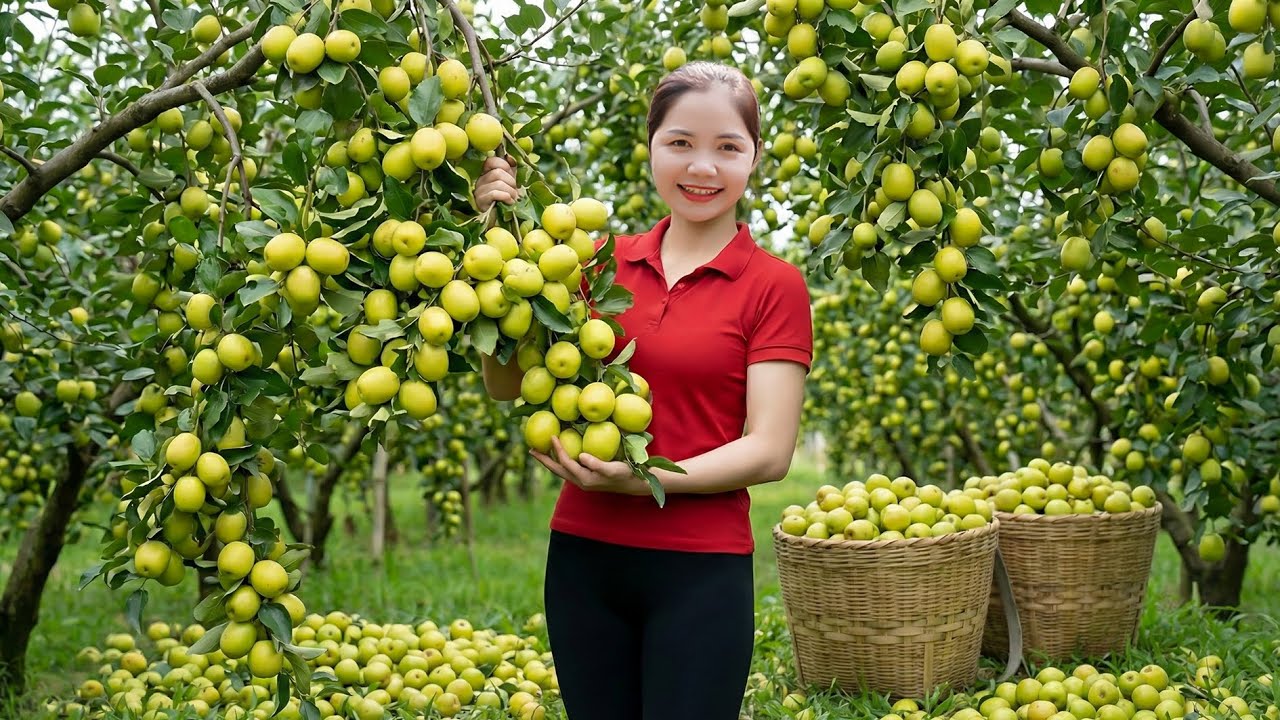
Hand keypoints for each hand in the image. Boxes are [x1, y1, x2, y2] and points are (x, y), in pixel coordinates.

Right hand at [475, 156, 519, 211]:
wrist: (501, 219)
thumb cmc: (506, 199)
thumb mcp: (510, 182)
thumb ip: (511, 169)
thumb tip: (510, 158)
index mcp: (486, 173)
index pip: (491, 161)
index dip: (505, 166)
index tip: (512, 176)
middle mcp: (480, 180)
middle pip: (497, 173)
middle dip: (511, 182)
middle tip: (515, 191)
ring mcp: (479, 191)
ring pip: (498, 183)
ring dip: (510, 191)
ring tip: (513, 198)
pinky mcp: (480, 201)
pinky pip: (494, 193)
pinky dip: (505, 197)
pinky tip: (509, 202)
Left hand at [530, 436, 648, 495]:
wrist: (634, 484)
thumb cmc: (625, 474)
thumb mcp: (612, 469)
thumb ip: (596, 464)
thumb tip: (581, 456)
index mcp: (584, 479)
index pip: (566, 462)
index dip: (557, 449)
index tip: (552, 436)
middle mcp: (580, 481)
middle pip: (557, 470)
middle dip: (544, 460)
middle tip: (531, 449)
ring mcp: (582, 481)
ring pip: (561, 470)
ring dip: (550, 461)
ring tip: (540, 451)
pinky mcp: (586, 477)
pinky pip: (568, 468)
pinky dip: (560, 460)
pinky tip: (560, 453)